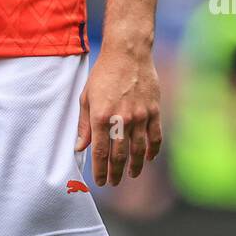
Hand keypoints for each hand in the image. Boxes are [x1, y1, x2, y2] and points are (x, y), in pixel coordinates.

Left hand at [74, 42, 162, 185]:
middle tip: (113, 182)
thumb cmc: (104, 74)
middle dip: (116, 173)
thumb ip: (84, 124)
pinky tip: (148, 159)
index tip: (100, 181)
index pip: (100, 152)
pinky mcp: (154, 111)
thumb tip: (80, 147)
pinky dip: (152, 151)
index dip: (99, 170)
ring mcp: (140, 116)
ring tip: (130, 175)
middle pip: (120, 156)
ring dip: (134, 167)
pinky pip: (155, 137)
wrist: (128, 53)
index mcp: (101, 117)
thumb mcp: (87, 97)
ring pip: (139, 150)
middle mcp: (121, 120)